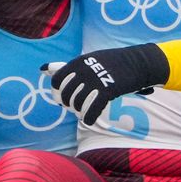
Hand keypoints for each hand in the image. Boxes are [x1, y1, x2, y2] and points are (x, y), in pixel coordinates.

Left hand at [40, 44, 168, 125]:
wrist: (138, 63)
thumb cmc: (110, 63)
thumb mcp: (87, 61)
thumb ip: (65, 68)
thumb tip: (43, 68)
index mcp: (78, 63)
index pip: (56, 81)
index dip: (58, 93)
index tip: (65, 98)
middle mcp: (84, 71)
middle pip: (66, 96)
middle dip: (70, 104)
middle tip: (77, 106)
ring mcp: (95, 81)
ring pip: (78, 104)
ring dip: (79, 111)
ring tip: (85, 111)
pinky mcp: (107, 90)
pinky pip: (91, 110)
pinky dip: (88, 118)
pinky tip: (89, 120)